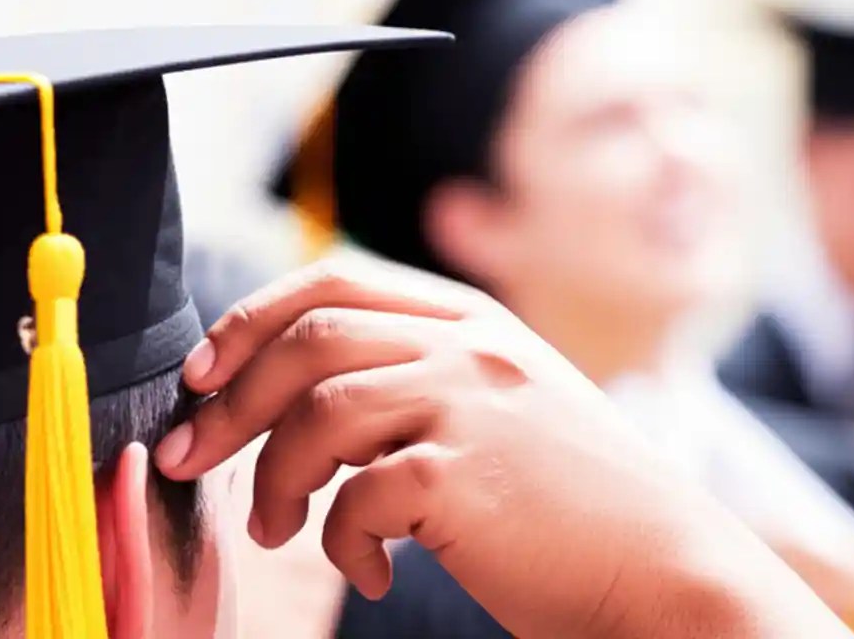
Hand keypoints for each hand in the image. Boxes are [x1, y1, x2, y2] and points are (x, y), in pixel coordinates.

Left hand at [157, 258, 849, 637]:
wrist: (666, 570)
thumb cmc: (573, 505)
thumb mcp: (504, 409)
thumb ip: (419, 379)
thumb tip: (300, 399)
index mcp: (472, 322)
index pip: (335, 280)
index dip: (251, 318)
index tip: (203, 371)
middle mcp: (469, 347)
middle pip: (308, 339)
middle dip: (228, 399)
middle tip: (187, 455)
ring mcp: (472, 403)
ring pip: (317, 412)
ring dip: (271, 478)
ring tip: (273, 530)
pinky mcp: (466, 474)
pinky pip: (357, 498)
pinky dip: (341, 541)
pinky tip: (369, 575)